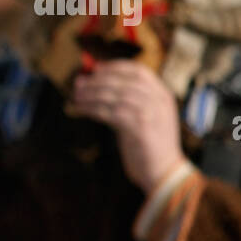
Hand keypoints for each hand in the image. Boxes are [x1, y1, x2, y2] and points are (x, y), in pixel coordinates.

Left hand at [70, 60, 185, 192]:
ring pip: (115, 95)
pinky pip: (110, 112)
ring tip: (76, 97)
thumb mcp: (143, 118)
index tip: (95, 69)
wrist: (164, 173)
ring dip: (92, 95)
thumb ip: (126, 103)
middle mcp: (158, 101)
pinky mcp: (139, 128)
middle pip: (123, 81)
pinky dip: (93, 109)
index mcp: (162, 95)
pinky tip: (81, 110)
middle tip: (78, 84)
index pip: (139, 71)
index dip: (115, 67)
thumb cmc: (148, 146)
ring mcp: (151, 114)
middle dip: (97, 80)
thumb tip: (96, 89)